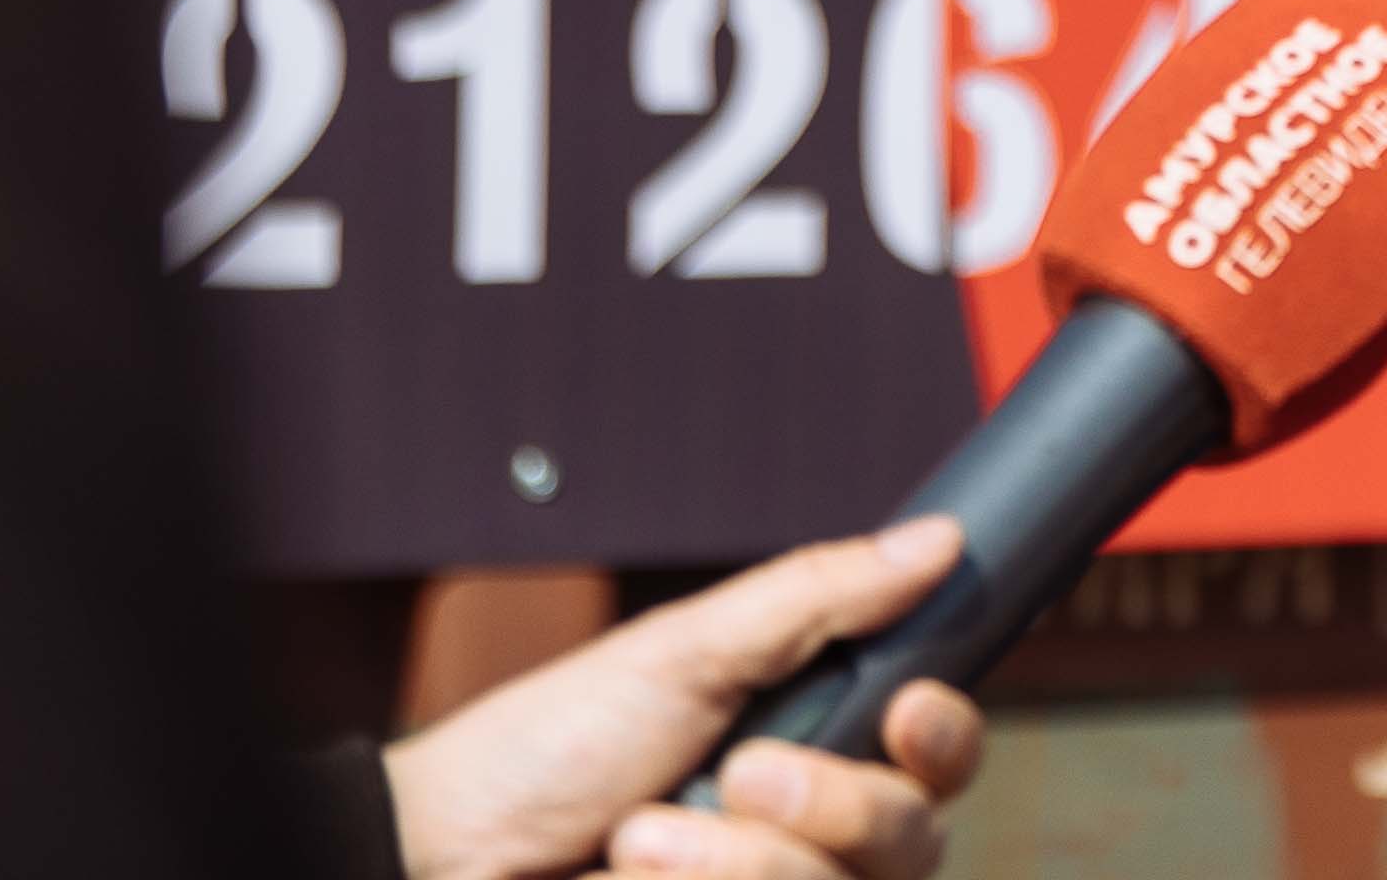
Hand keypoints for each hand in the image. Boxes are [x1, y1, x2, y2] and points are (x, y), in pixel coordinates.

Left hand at [382, 515, 992, 879]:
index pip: (940, 758)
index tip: (908, 711)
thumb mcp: (686, 652)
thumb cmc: (544, 751)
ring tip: (641, 840)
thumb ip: (818, 598)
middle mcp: (808, 839)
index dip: (947, 739)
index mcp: (816, 747)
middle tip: (744, 773)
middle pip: (914, 841)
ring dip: (739, 865)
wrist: (439, 858)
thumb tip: (938, 539)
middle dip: (832, 806)